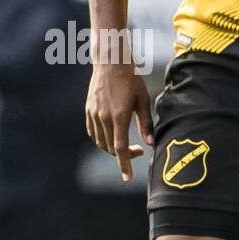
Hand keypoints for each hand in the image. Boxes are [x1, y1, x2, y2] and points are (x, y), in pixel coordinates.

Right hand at [85, 61, 153, 182]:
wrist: (110, 62)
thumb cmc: (131, 79)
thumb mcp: (143, 100)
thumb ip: (146, 123)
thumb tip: (150, 143)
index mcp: (119, 115)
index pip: (120, 147)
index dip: (124, 164)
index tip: (127, 178)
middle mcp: (103, 117)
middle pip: (110, 148)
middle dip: (123, 155)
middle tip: (138, 151)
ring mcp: (93, 114)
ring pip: (100, 142)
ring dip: (111, 149)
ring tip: (124, 145)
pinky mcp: (88, 110)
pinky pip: (92, 132)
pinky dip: (101, 140)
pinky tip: (110, 137)